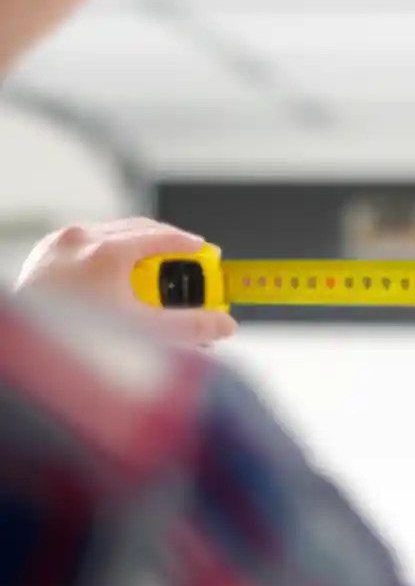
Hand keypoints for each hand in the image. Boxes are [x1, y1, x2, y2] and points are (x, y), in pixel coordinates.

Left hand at [13, 218, 236, 345]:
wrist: (18, 353)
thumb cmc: (73, 343)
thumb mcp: (145, 336)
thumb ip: (192, 328)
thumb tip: (223, 324)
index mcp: (107, 250)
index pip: (164, 236)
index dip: (193, 247)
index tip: (209, 256)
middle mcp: (78, 240)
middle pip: (137, 232)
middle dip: (166, 251)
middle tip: (186, 273)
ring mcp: (55, 247)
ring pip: (109, 238)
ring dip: (136, 256)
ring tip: (150, 286)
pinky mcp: (40, 259)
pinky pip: (83, 249)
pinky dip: (106, 262)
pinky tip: (114, 290)